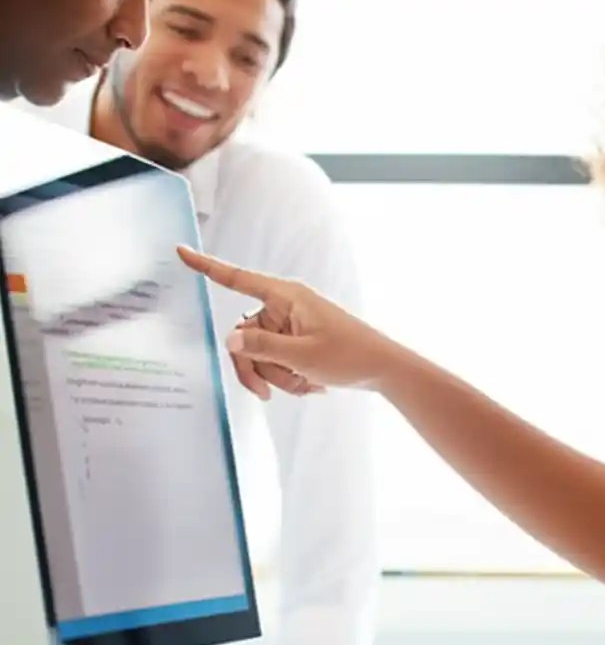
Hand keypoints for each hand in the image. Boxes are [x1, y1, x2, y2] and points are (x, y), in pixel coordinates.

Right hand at [177, 246, 401, 394]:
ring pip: (259, 355)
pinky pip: (276, 362)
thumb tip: (229, 339)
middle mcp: (284, 306)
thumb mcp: (302, 356)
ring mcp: (290, 324)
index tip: (180, 251)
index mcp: (285, 296)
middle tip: (272, 392)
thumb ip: (262, 348)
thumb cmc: (350, 355)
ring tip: (307, 385)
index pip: (237, 279)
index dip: (207, 266)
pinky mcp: (296, 341)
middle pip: (243, 337)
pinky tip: (312, 385)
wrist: (383, 369)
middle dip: (258, 367)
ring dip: (278, 377)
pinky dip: (289, 378)